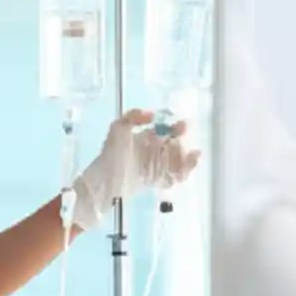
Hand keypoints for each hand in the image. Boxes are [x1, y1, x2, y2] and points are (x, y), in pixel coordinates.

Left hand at [72, 109, 201, 230]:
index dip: (176, 128)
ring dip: (186, 160)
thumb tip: (151, 114)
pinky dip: (182, 174)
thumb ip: (133, 116)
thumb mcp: (118, 129)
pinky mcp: (156, 180)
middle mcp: (153, 151)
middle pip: (175, 146)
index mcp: (146, 137)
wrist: (104, 182)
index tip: (183, 126)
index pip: (166, 131)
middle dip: (182, 144)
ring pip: (177, 162)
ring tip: (191, 158)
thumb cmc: (111, 154)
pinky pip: (174, 177)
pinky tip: (185, 171)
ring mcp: (156, 166)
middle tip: (184, 146)